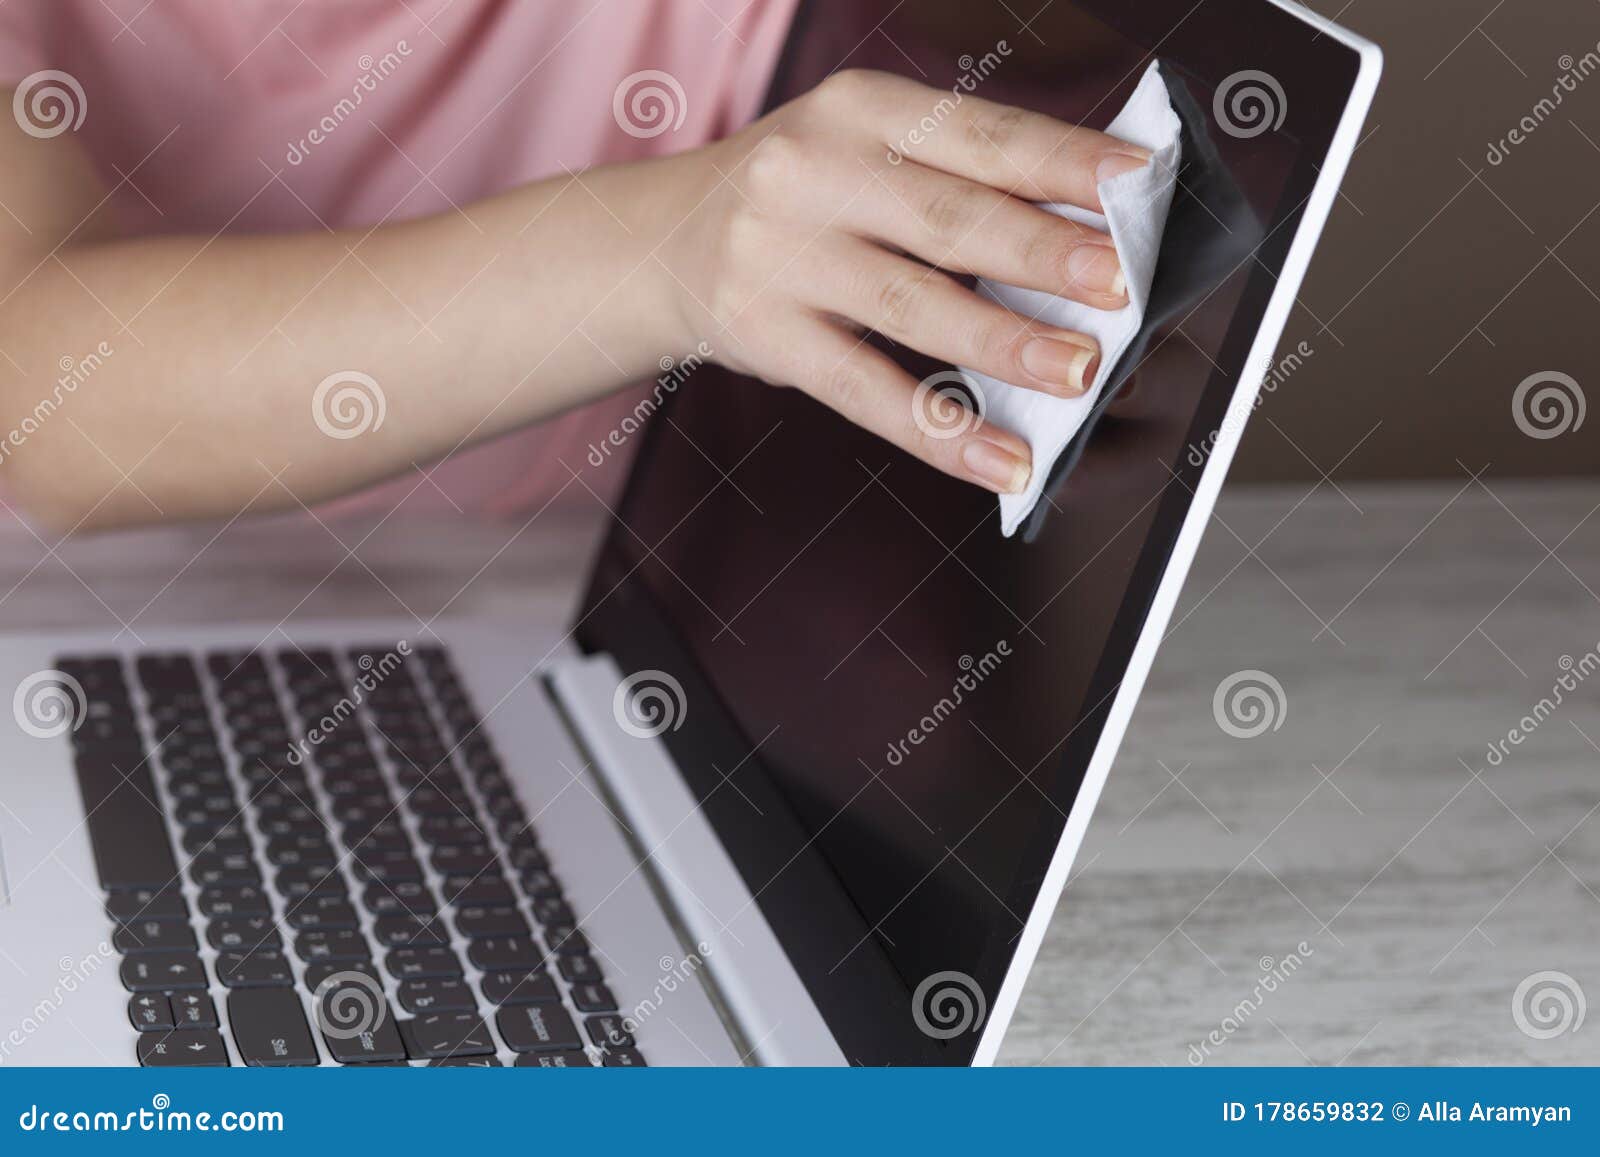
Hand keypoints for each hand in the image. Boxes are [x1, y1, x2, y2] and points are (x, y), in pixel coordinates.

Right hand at [664, 69, 1149, 494]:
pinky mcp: (766, 335)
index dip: (1061, 159)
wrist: (658, 241)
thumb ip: (954, 176)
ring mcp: (783, 256)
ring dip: (1003, 343)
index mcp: (860, 109)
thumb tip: (1084, 236)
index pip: (978, 133)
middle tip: (1118, 285)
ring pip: (911, 305)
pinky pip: (865, 390)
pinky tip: (998, 457)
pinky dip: (940, 430)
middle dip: (1042, 253)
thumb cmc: (796, 195)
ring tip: (1076, 371)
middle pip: (947, 217)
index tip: (1136, 183)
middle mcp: (815, 172)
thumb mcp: (861, 148)